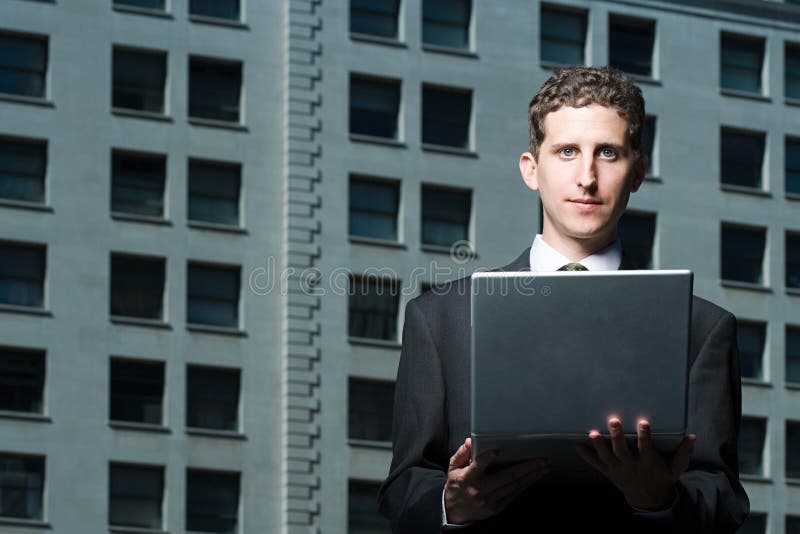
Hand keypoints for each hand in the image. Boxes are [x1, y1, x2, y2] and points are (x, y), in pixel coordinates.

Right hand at [444, 437, 549, 523]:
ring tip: (544, 468)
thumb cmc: (456, 484)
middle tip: (541, 460)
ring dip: (531, 476)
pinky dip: (525, 485)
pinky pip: (514, 495)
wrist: (455, 510)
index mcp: (467, 478)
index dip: (487, 458)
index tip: (497, 450)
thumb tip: (471, 441)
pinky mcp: (496, 507)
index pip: (478, 466)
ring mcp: (490, 501)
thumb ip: (462, 453)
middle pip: (506, 477)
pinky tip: (534, 478)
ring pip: (514, 486)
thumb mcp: (454, 467)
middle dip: (526, 467)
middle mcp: (480, 490)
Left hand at [576, 418, 694, 510]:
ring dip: (599, 446)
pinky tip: (577, 446)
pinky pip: (596, 465)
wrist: (650, 499)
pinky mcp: (609, 472)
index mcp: (648, 463)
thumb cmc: (663, 477)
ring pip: (607, 458)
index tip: (643, 422)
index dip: (644, 435)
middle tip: (614, 420)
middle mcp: (632, 466)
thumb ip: (684, 452)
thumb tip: (693, 436)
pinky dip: (587, 456)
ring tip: (592, 433)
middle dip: (617, 436)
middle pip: (623, 451)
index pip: (646, 448)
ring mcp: (619, 470)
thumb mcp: (676, 468)